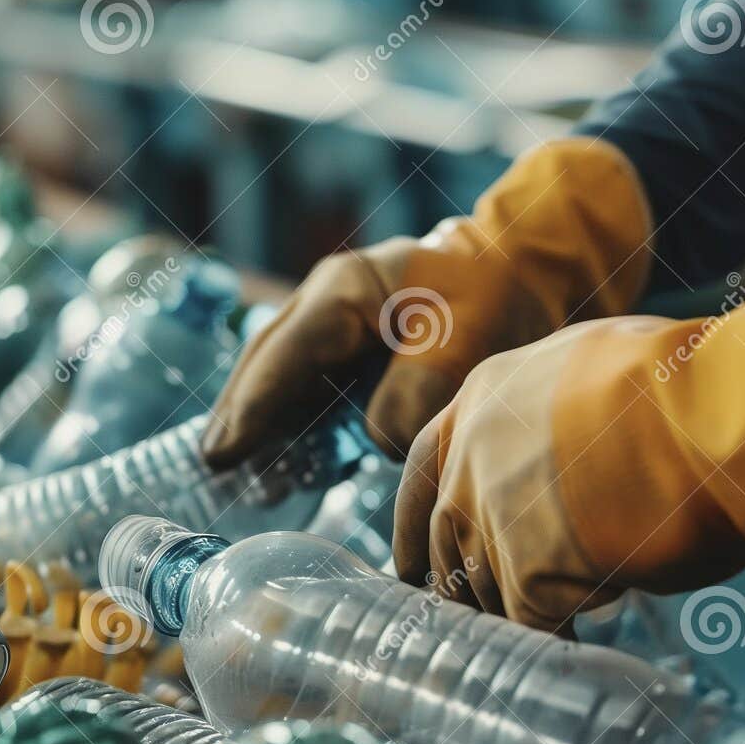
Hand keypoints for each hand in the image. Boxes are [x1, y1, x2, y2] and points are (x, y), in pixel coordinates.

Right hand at [202, 138, 653, 468]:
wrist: (531, 275)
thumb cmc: (498, 299)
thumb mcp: (464, 340)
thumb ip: (416, 392)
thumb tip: (378, 440)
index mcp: (347, 289)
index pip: (285, 354)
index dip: (253, 406)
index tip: (223, 451)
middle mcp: (330, 302)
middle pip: (267, 361)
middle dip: (239, 412)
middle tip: (213, 464)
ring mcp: (339, 322)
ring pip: (282, 373)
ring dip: (259, 418)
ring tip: (235, 468)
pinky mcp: (356, 346)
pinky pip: (309, 384)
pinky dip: (290, 418)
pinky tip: (282, 458)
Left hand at [393, 233, 744, 630]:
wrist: (706, 414)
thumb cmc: (686, 382)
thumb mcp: (600, 365)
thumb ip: (569, 411)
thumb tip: (592, 448)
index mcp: (484, 399)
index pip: (423, 468)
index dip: (414, 521)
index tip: (406, 563)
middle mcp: (473, 460)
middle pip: (448, 540)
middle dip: (462, 584)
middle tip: (478, 619)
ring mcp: (494, 519)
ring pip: (488, 589)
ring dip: (514, 616)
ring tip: (540, 640)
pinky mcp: (530, 575)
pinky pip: (530, 627)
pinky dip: (550, 647)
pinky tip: (568, 662)